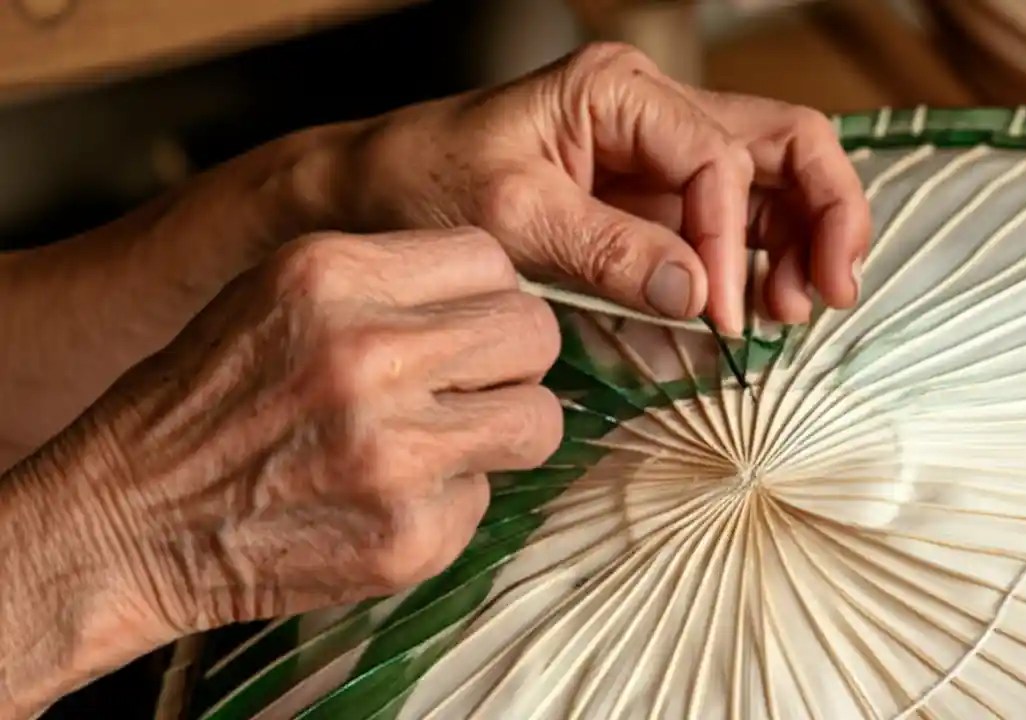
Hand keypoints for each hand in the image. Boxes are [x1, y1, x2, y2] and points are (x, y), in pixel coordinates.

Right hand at [0, 229, 560, 713]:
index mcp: (332, 276)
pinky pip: (487, 501)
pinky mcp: (409, 536)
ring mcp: (394, 453)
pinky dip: (449, 502)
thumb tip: (498, 292)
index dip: (489, 296)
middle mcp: (369, 355)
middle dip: (513, 361)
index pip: (491, 258)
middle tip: (472, 387)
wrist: (125, 522)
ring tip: (442, 443)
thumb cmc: (203, 404)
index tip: (471, 324)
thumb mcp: (274, 296)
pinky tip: (386, 500)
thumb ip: (384, 282)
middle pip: (533, 334)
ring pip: (537, 421)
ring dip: (503, 432)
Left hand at [307, 42, 869, 334]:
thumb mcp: (510, 216)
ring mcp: (659, 155)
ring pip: (772, 179)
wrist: (375, 192)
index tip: (719, 317)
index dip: (732, 240)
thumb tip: (698, 292)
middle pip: (782, 141)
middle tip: (832, 291)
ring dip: (803, 239)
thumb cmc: (426, 184)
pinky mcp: (652, 200)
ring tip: (799, 310)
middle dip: (823, 212)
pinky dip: (764, 258)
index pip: (718, 157)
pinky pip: (736, 218)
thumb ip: (607, 250)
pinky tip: (766, 304)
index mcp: (619, 90)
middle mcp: (654, 111)